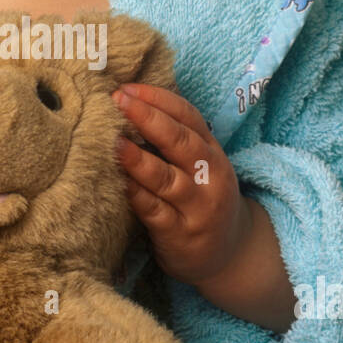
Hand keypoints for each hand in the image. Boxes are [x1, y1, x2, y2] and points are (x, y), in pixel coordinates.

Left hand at [111, 83, 251, 287]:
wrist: (229, 254)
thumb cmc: (202, 200)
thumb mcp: (202, 167)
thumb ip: (175, 141)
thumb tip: (129, 105)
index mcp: (213, 153)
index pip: (189, 117)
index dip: (159, 99)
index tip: (128, 88)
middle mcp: (210, 177)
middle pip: (180, 143)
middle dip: (148, 118)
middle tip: (118, 102)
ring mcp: (197, 208)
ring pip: (167, 179)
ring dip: (138, 159)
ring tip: (114, 141)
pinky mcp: (180, 235)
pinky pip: (155, 212)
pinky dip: (136, 195)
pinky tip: (119, 182)